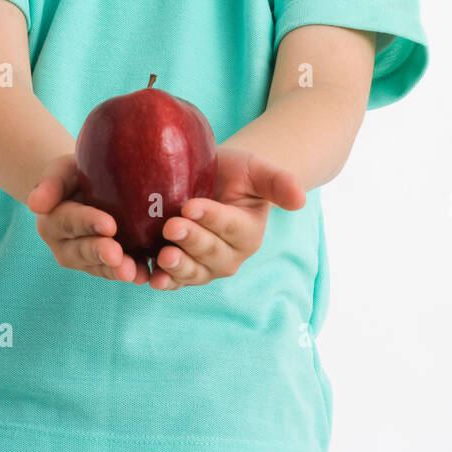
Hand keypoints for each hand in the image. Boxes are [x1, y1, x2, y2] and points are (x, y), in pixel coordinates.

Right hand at [27, 153, 153, 286]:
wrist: (88, 188)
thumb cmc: (76, 174)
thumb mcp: (62, 170)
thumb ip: (50, 183)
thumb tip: (34, 204)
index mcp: (53, 221)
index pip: (70, 221)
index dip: (89, 224)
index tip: (110, 225)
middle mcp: (65, 245)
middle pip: (82, 251)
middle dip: (100, 254)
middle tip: (117, 255)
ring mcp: (85, 258)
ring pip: (99, 267)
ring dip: (115, 270)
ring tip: (133, 272)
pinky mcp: (105, 264)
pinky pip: (115, 271)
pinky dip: (131, 273)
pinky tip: (146, 274)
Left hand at [149, 144, 306, 290]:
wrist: (213, 182)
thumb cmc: (236, 173)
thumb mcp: (257, 170)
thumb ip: (278, 182)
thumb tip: (301, 200)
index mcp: (249, 233)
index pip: (230, 226)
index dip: (211, 218)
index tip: (190, 206)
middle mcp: (230, 256)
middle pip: (211, 253)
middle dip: (191, 242)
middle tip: (171, 227)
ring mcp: (206, 267)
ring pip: (194, 272)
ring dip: (178, 267)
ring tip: (162, 256)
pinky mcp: (183, 271)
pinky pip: (174, 281)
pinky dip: (163, 281)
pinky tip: (149, 277)